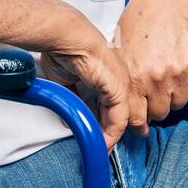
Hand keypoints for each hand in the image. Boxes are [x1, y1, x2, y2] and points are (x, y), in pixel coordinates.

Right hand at [40, 15, 144, 149]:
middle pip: (122, 113)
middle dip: (112, 133)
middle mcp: (120, 79)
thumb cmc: (64, 50)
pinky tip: (102, 144)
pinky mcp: (119, 90)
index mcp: (110, 74)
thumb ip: (71, 97)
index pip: (113, 104)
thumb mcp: (66, 80)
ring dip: (110, 137)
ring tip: (100, 150)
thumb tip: (68, 116)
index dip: (106, 122)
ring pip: (122, 119)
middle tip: (102, 149)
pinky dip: (110, 134)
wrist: (65, 36)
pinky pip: (119, 119)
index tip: (97, 135)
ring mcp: (122, 85)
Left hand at [113, 0, 187, 125]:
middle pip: (159, 114)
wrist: (166, 2)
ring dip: (173, 95)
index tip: (140, 127)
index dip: (138, 125)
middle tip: (153, 93)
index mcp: (134, 77)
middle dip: (155, 106)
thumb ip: (122, 83)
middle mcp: (157, 79)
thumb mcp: (119, 53)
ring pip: (178, 103)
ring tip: (166, 75)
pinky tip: (179, 68)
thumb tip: (118, 111)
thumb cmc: (139, 24)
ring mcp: (179, 74)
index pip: (136, 118)